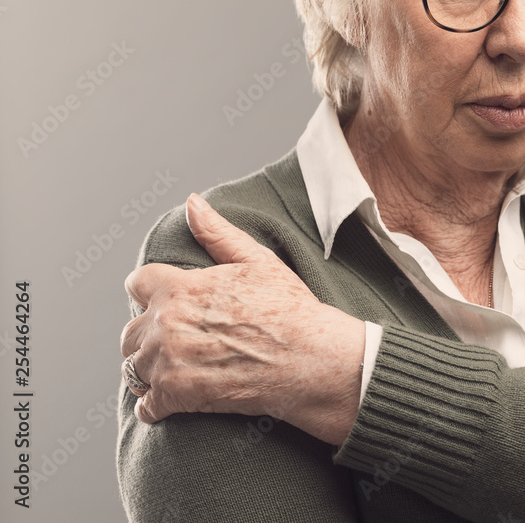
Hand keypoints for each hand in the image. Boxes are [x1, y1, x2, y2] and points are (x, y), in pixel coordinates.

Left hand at [119, 192, 364, 445]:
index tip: (167, 301)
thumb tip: (192, 203)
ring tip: (174, 367)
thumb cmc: (290, 308)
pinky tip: (172, 399)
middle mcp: (166, 324)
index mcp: (179, 288)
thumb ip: (217, 233)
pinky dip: (154, 406)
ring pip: (133, 367)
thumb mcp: (257, 260)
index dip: (153, 291)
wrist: (311, 359)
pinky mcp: (177, 397)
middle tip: (176, 339)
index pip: (137, 284)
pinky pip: (146, 406)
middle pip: (130, 330)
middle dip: (149, 333)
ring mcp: (168, 363)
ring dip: (150, 368)